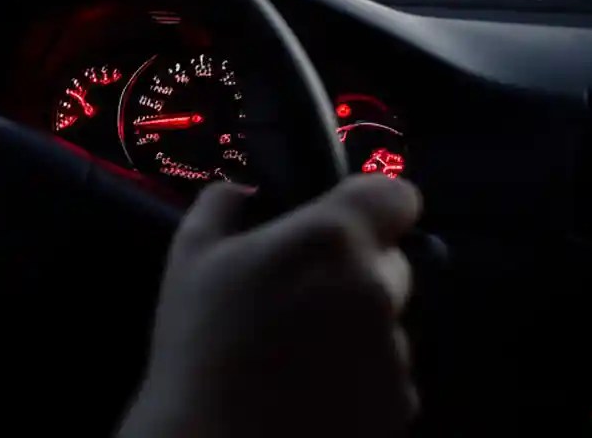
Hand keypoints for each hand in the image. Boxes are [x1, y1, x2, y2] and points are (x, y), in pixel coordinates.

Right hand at [120, 175, 421, 437]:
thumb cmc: (197, 342)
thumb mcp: (191, 253)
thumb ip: (223, 203)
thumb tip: (244, 191)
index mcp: (330, 238)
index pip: (396, 195)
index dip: (371, 204)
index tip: (342, 220)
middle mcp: (375, 287)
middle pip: (392, 260)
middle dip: (357, 269)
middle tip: (301, 293)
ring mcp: (394, 348)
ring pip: (388, 319)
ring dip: (356, 324)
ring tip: (298, 349)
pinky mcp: (400, 400)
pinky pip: (388, 370)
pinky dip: (361, 375)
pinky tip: (311, 386)